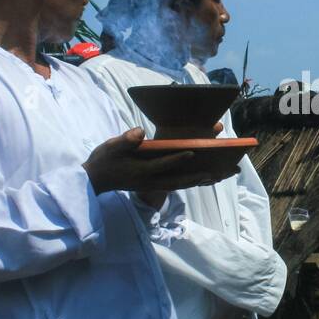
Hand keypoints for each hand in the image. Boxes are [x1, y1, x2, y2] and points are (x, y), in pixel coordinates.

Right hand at [83, 128, 237, 196]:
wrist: (94, 181)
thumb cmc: (103, 161)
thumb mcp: (110, 147)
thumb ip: (125, 141)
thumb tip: (139, 133)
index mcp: (141, 170)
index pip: (163, 163)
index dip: (178, 157)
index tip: (194, 150)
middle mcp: (152, 181)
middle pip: (181, 178)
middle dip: (202, 173)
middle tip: (224, 169)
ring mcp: (154, 185)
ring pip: (183, 184)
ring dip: (202, 179)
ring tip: (223, 174)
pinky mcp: (155, 186)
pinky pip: (178, 185)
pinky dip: (193, 181)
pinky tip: (206, 176)